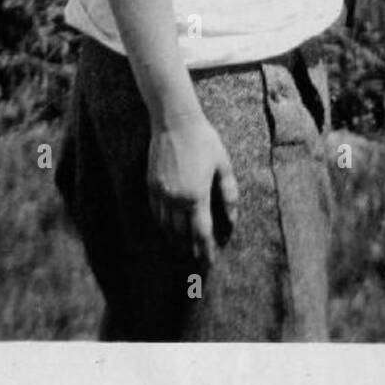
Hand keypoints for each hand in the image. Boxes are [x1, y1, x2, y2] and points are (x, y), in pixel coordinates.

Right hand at [147, 113, 238, 266]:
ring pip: (166, 226)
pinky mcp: (151, 185)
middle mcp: (176, 199)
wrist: (175, 121)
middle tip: (196, 261)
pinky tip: (168, 228)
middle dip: (190, 249)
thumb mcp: (223, 165)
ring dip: (175, 240)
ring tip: (183, 248)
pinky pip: (155, 212)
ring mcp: (161, 193)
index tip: (208, 263)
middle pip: (182, 234)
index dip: (205, 251)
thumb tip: (232, 219)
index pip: (201, 233)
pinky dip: (162, 224)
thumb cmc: (204, 140)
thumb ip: (229, 194)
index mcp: (197, 196)